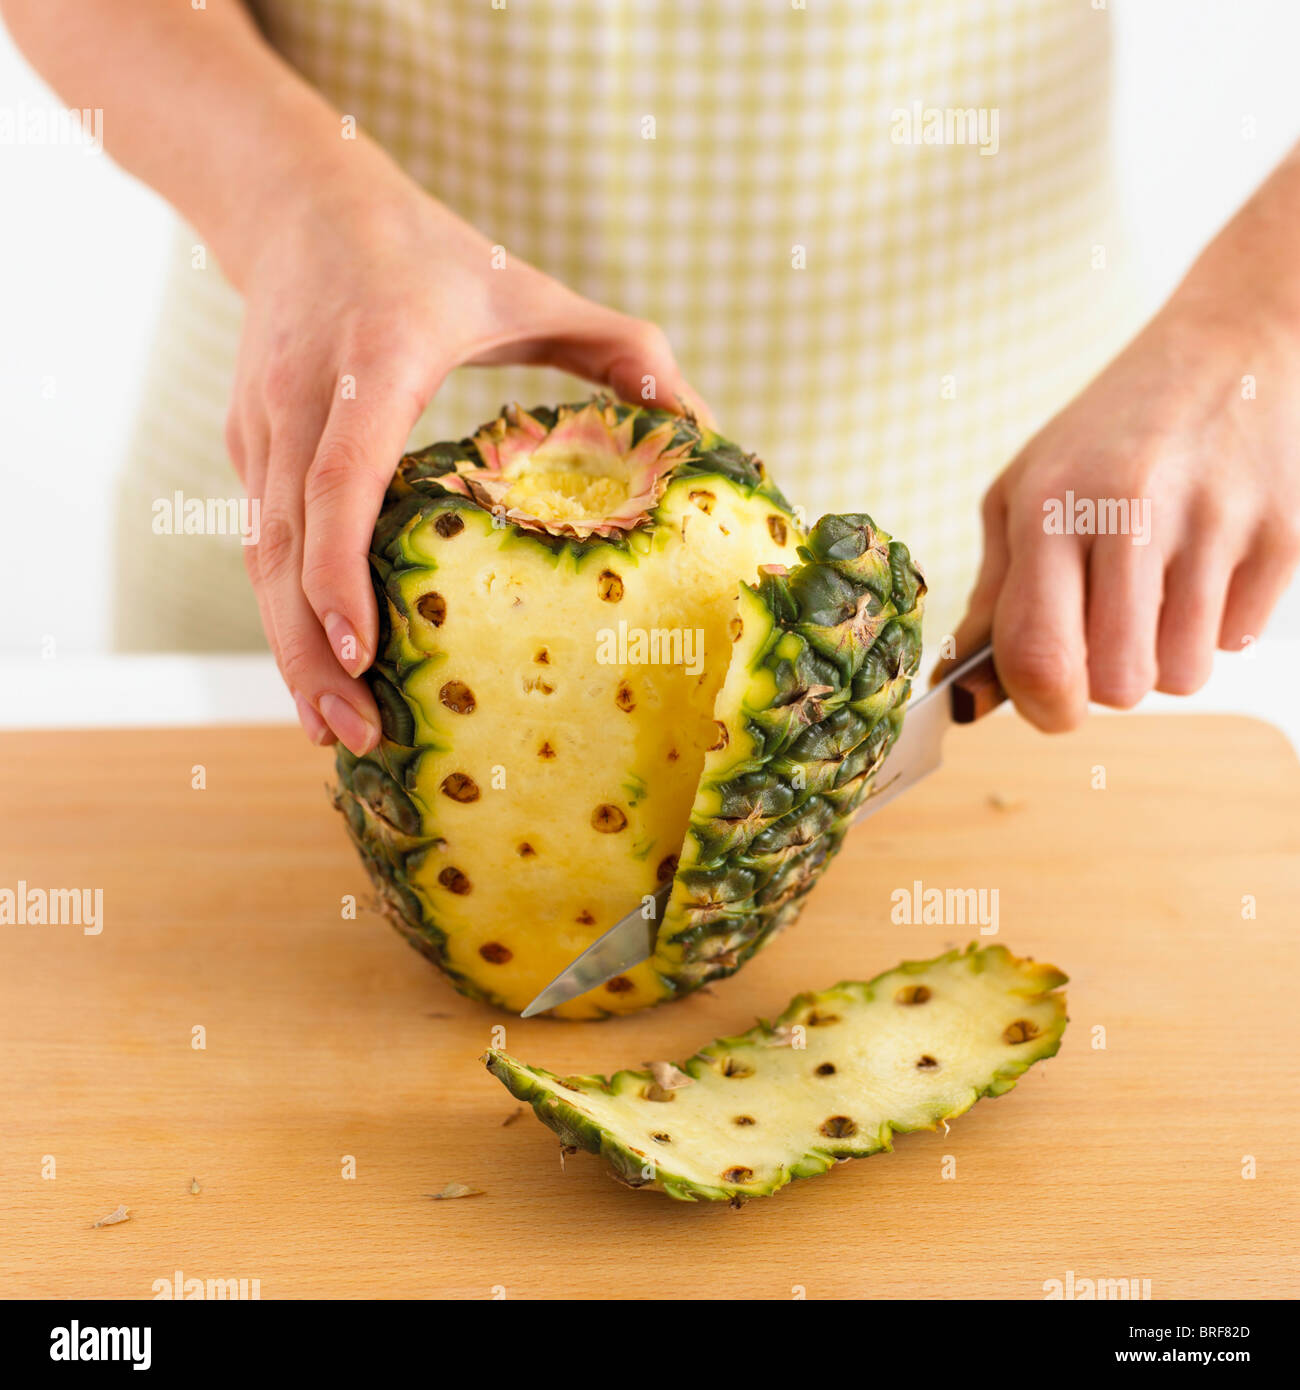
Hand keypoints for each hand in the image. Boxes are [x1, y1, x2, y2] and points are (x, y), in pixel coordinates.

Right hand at [225, 154, 706, 753]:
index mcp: (378, 357)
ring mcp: (261, 426)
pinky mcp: (246, 446)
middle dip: (310, 650)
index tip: (364, 646)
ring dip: (292, 649)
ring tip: (336, 732)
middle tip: (355, 736)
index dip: (340, 563)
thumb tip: (704, 424)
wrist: (297, 202)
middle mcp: (303, 398)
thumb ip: (623, 346)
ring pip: (258, 557)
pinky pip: (261, 543)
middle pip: (282, 543)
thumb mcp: (528, 288)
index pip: (340, 471)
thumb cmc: (427, 251)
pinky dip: (290, 612)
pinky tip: (325, 670)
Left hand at [946, 288, 1299, 731]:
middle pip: (1118, 684)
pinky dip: (1216, 624)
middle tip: (1106, 635)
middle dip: (1107, 682)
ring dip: (1163, 657)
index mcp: (1050, 505)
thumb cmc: (1105, 435)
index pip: (1039, 655)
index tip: (1051, 705)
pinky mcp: (1282, 532)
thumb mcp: (1022, 494)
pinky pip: (1239, 640)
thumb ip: (994, 597)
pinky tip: (1204, 565)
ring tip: (1154, 595)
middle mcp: (1130, 509)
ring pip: (1182, 675)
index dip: (1043, 707)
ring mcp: (1213, 520)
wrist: (1227, 348)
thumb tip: (966, 697)